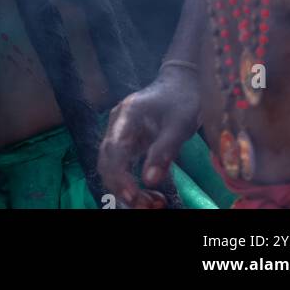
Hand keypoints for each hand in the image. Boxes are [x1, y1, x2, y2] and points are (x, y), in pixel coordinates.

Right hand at [98, 65, 200, 207]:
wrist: (182, 83)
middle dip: (123, 189)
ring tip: (154, 204)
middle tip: (149, 207)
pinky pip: (123, 167)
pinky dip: (133, 184)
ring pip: (112, 168)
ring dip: (128, 191)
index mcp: (126, 116)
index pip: (113, 151)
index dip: (119, 177)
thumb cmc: (182, 100)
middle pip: (107, 163)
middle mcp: (117, 125)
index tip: (134, 197)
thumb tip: (149, 182)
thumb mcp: (179, 125)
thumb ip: (163, 152)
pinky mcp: (127, 142)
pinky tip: (153, 195)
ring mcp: (120, 133)